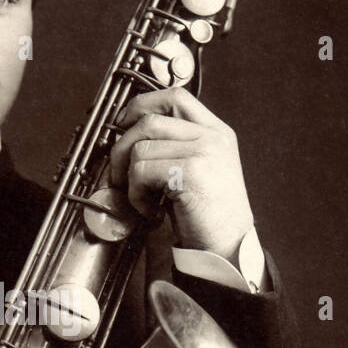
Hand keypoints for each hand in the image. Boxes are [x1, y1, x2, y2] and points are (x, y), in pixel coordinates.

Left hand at [108, 86, 254, 260]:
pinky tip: (151, 211)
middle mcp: (212, 137)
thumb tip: (127, 137)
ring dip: (129, 177)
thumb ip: (174, 148)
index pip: (175, 97)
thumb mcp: (196, 171)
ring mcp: (204, 151)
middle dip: (122, 147)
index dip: (142, 105)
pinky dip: (136, 195)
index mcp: (216, 132)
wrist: (228, 250)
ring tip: (143, 200)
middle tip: (119, 176)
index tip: (123, 124)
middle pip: (149, 119)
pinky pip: (141, 171)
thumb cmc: (208, 218)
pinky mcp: (191, 172)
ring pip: (140, 146)